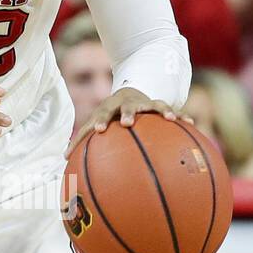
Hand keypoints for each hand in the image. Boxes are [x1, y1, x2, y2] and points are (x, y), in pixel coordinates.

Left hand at [64, 88, 191, 158]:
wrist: (128, 92)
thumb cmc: (108, 116)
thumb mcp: (96, 123)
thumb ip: (82, 140)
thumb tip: (63, 160)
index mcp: (110, 109)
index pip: (103, 114)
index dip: (101, 121)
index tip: (98, 130)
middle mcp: (128, 104)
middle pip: (129, 106)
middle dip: (129, 113)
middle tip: (127, 123)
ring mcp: (146, 103)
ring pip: (155, 105)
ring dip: (162, 110)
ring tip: (169, 117)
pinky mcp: (159, 106)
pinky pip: (172, 111)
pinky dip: (180, 116)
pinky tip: (190, 123)